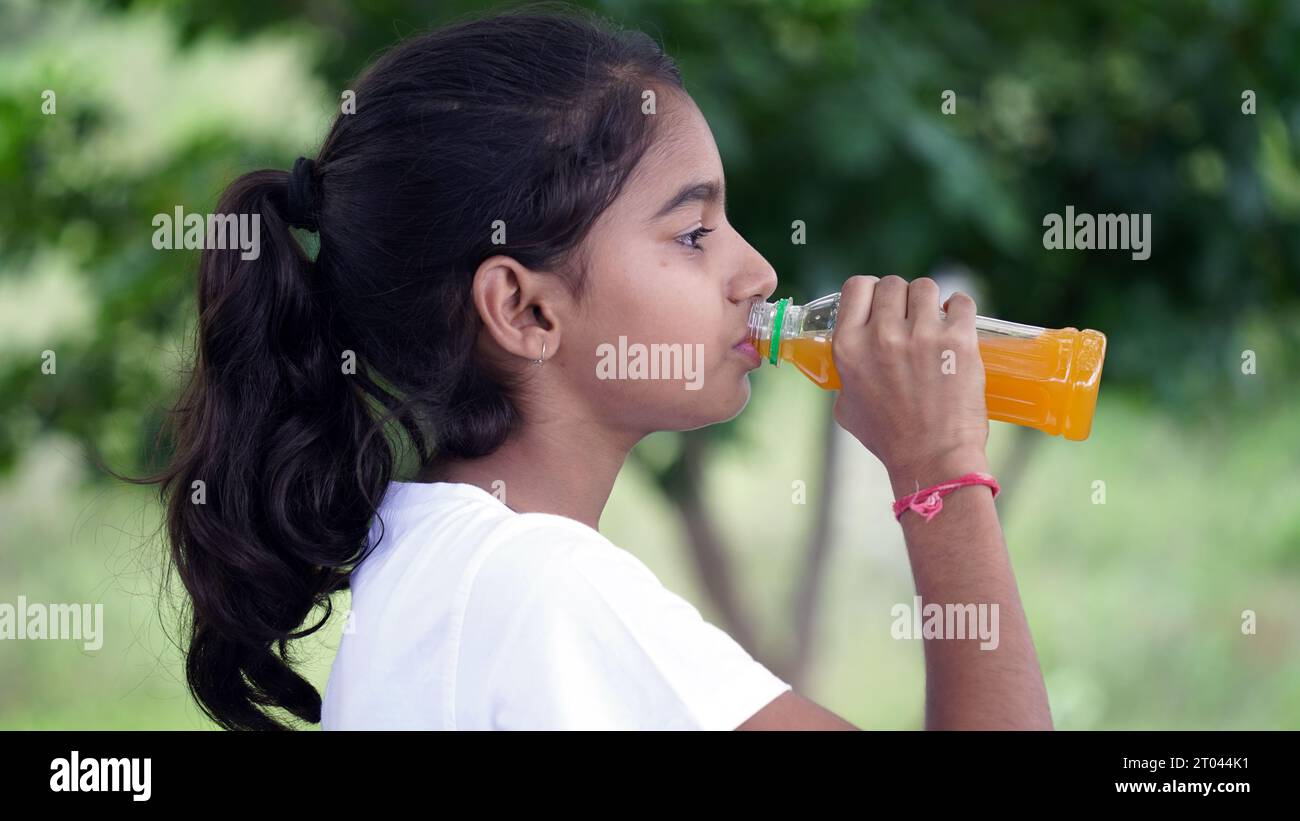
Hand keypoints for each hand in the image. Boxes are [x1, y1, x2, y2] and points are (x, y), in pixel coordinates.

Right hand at [830, 275, 989, 480]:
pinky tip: (957, 323)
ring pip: (926, 288)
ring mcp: (921, 336)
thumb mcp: (847, 406)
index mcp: (848, 347)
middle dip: (902, 297)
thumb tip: (853, 358)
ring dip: (930, 302)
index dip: (869, 290)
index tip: (880, 302)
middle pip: (892, 284)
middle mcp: (881, 336)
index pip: (856, 287)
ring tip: (935, 322)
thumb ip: (846, 375)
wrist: (932, 460)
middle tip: (911, 318)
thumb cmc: (889, 438)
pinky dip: (960, 309)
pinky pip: (961, 302)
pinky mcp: (958, 341)